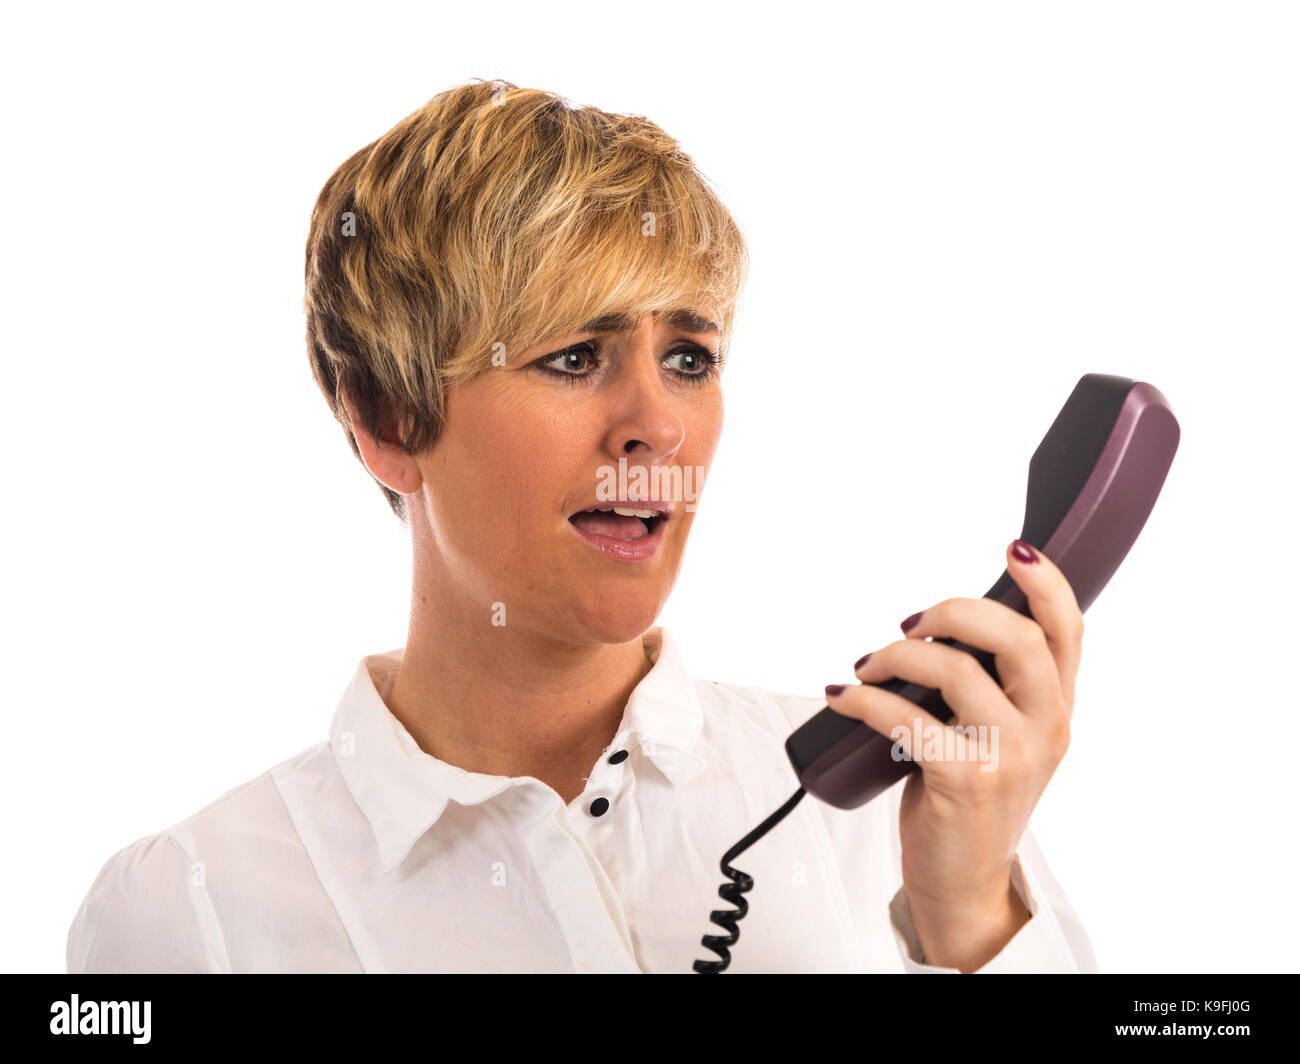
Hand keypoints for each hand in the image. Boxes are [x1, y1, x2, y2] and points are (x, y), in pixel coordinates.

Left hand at [823, 539, 1081, 970]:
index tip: (1014, 548)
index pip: (1068, 631)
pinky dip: (863, 699)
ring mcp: (1010, 757)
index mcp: (1057, 710)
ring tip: (868, 666)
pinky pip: (905, 717)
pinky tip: (842, 696)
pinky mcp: (966, 781)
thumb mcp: (1003, 737)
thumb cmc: (970, 798)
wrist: (965, 882)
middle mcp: (1046, 729)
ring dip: (896, 656)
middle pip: (1017, 637)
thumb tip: (936, 624)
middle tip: (910, 624)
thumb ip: (992, 684)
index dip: (1046, 582)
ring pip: (956, 669)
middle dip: (955, 610)